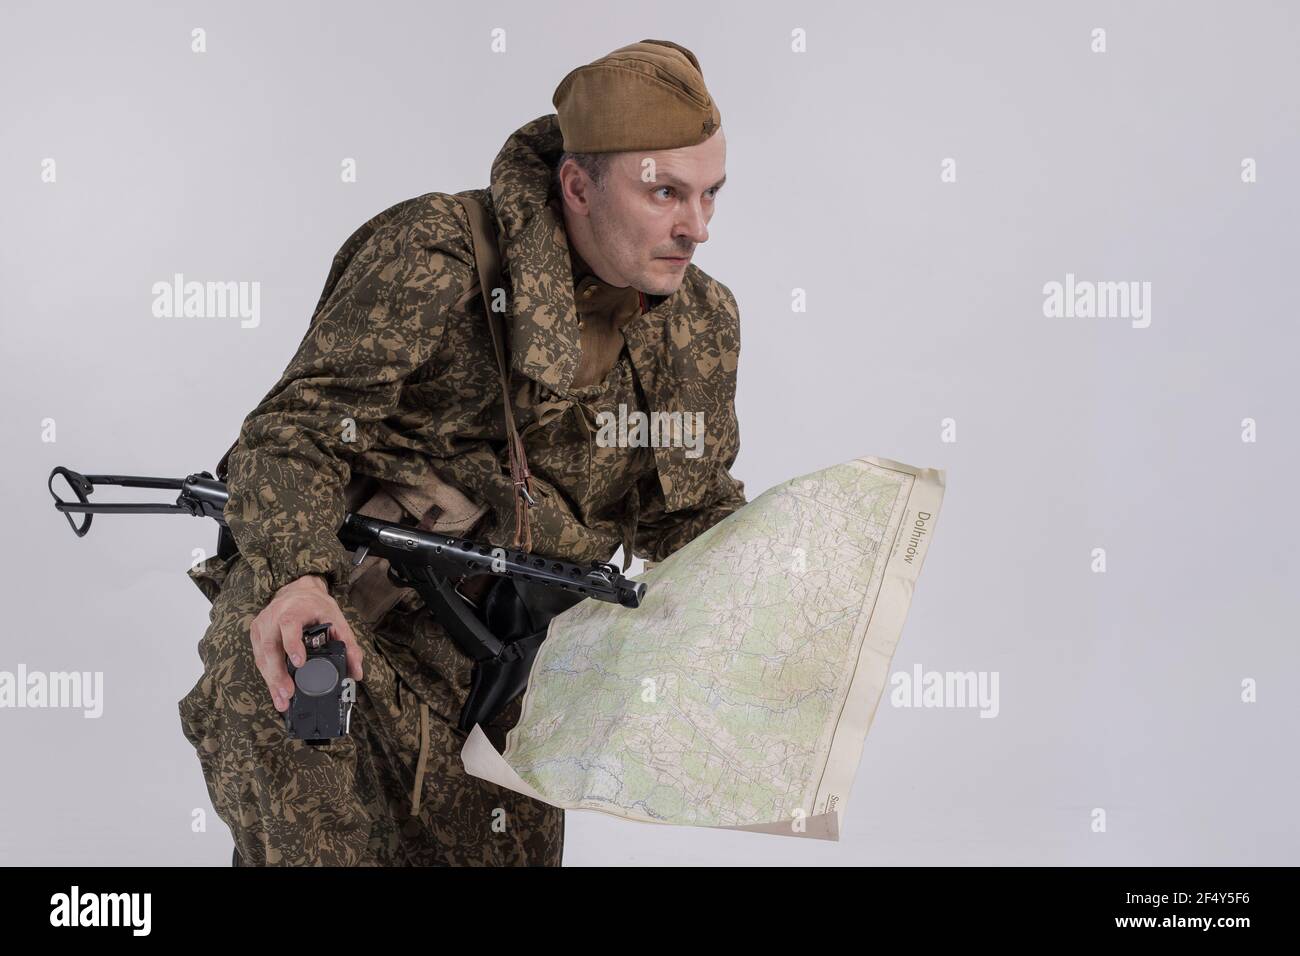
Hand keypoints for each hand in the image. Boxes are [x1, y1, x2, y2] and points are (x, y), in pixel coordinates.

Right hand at [249, 574, 364, 712]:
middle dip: (278, 674)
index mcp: (295, 609)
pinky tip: (276, 691)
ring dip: (272, 681)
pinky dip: (268, 676)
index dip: (292, 644)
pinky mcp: (256, 634)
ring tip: (282, 701)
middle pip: (270, 646)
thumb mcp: (337, 620)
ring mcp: (262, 625)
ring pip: (262, 656)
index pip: (289, 625)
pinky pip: (259, 658)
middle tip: (288, 694)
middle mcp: (274, 616)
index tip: (299, 662)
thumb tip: (357, 672)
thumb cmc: (317, 607)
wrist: (297, 591)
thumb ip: (349, 645)